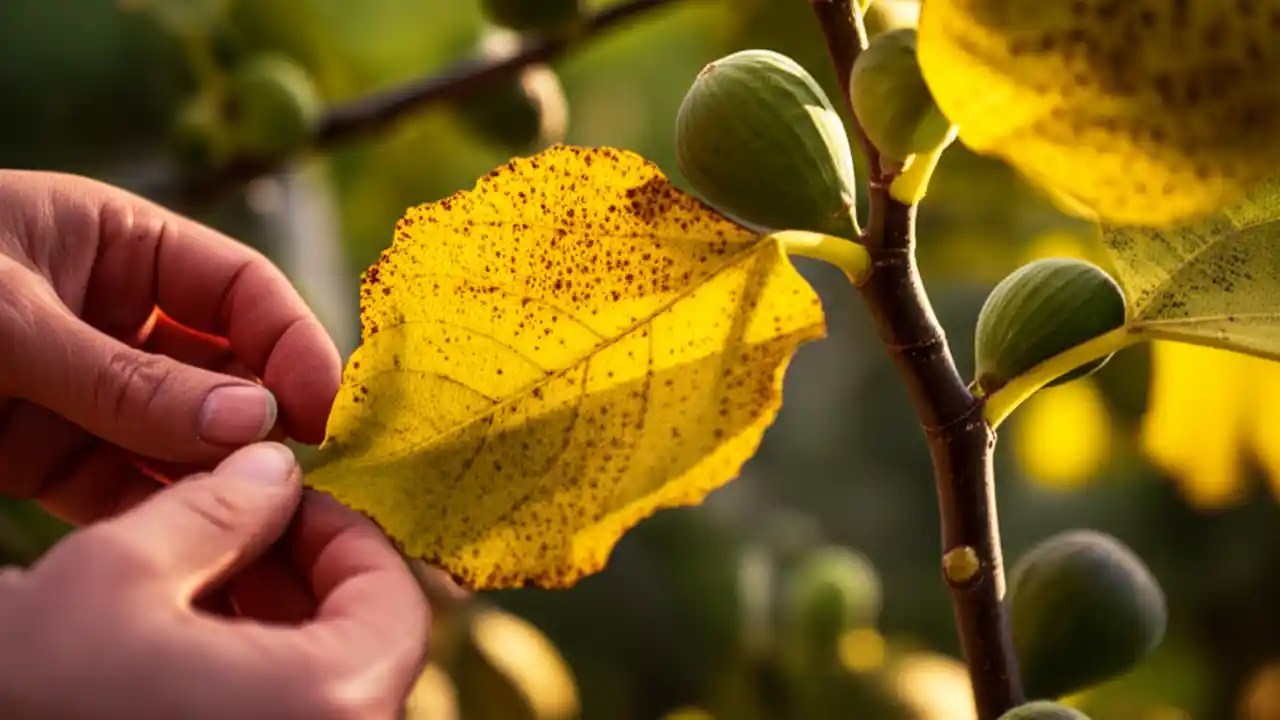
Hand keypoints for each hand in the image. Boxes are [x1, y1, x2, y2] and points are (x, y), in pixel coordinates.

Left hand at [0, 169, 340, 523]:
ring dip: (222, 481)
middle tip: (299, 482)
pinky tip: (200, 545)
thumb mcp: (7, 322)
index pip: (241, 288)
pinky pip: (122, 489)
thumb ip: (127, 378)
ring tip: (264, 527)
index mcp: (118, 243)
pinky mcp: (46, 459)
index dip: (293, 344)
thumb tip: (256, 423)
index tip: (327, 411)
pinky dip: (162, 518)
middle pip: (225, 371)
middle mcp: (114, 317)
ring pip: (182, 439)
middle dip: (265, 423)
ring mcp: (85, 391)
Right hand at [0, 443, 429, 718]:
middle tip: (243, 527)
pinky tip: (183, 635)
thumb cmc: (29, 690)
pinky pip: (276, 718)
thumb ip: (221, 509)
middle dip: (303, 577)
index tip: (290, 501)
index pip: (396, 605)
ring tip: (200, 574)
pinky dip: (247, 675)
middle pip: (361, 651)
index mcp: (327, 703)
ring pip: (318, 690)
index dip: (343, 536)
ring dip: (274, 623)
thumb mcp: (120, 572)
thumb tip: (274, 470)